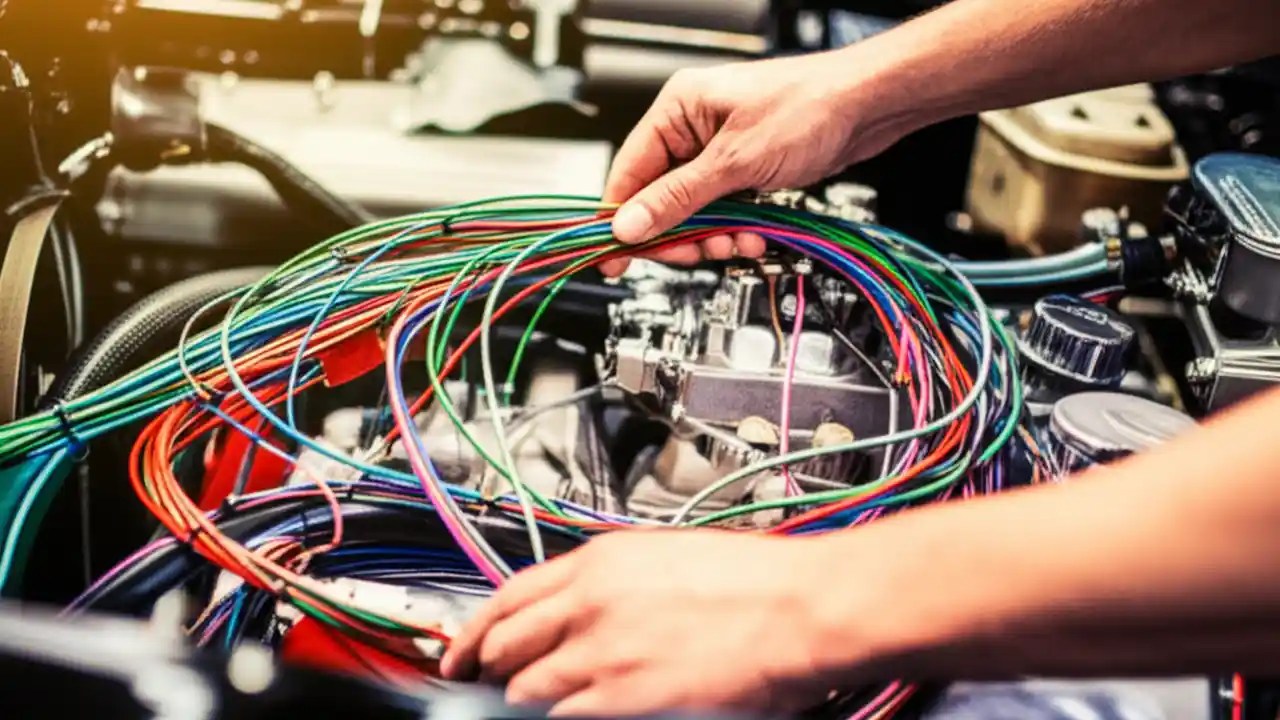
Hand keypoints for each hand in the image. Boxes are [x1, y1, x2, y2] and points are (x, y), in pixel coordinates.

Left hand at [440, 530, 848, 715]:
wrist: (801, 607)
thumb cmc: (755, 579)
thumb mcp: (668, 556)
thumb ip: (611, 580)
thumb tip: (577, 604)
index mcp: (600, 560)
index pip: (509, 596)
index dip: (475, 628)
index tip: (461, 648)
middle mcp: (591, 603)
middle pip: (505, 642)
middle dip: (484, 668)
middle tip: (475, 684)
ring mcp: (604, 654)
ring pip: (526, 689)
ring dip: (518, 700)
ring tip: (519, 708)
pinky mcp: (625, 699)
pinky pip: (562, 718)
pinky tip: (563, 717)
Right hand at [600, 49, 911, 275]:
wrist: (867, 108)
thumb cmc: (809, 107)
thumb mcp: (734, 162)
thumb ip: (678, 198)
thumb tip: (631, 224)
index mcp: (678, 109)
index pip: (629, 172)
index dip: (619, 218)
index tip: (611, 256)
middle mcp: (692, 128)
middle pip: (659, 198)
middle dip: (677, 233)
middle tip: (690, 256)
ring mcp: (718, 150)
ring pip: (692, 211)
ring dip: (711, 236)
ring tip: (734, 242)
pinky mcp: (743, 169)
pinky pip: (721, 210)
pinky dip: (733, 229)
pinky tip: (751, 235)